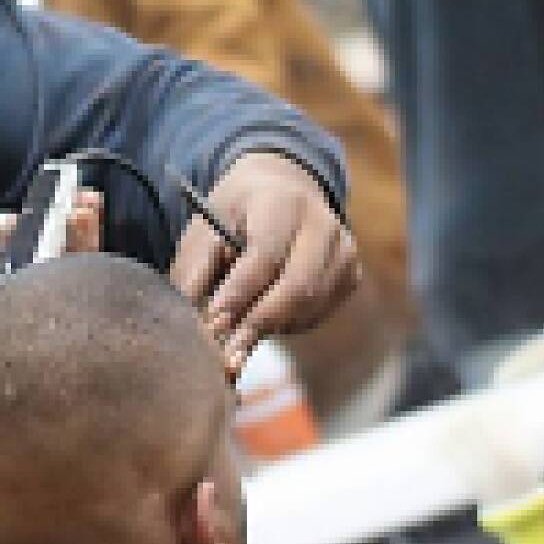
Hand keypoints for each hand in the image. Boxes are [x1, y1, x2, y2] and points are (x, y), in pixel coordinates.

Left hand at [169, 152, 360, 378]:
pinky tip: (262, 316)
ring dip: (270, 327)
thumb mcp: (205, 229)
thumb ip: (196, 271)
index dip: (238, 294)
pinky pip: (317, 314)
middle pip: (298, 287)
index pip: (264, 256)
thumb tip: (193, 319)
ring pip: (309, 307)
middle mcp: (323, 223)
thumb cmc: (233, 216)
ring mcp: (344, 251)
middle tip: (227, 351)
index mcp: (282, 201)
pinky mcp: (350, 276)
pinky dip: (286, 324)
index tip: (214, 324)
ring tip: (237, 335)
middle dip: (258, 322)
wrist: (279, 192)